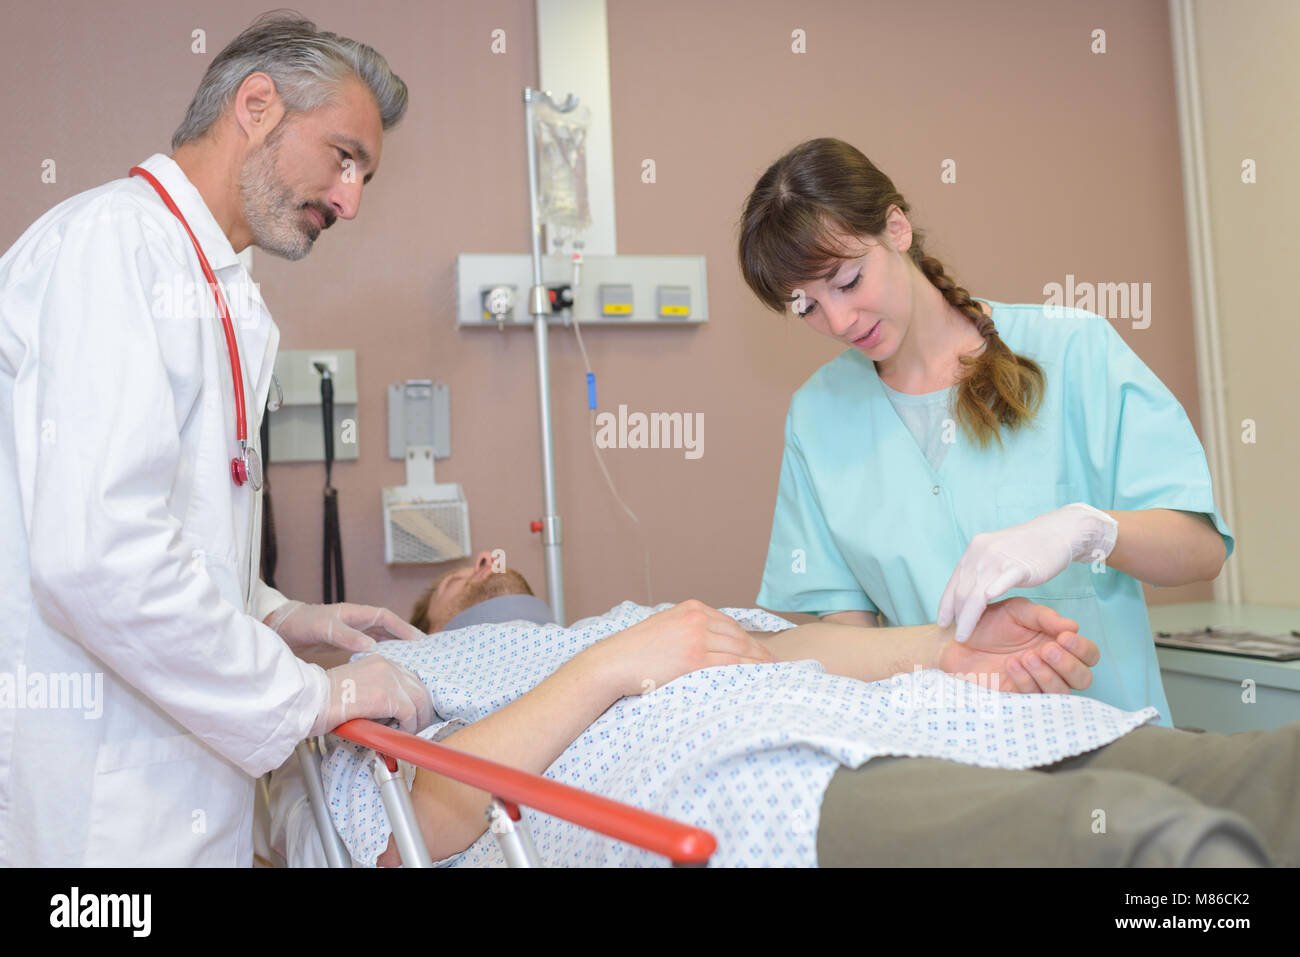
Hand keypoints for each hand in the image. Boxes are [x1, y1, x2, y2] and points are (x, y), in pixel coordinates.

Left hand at [265, 600, 423, 653]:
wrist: (280, 628)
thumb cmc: (301, 624)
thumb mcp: (324, 629)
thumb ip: (347, 636)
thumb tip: (372, 648)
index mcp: (356, 613)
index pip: (387, 618)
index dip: (404, 628)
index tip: (420, 641)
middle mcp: (357, 621)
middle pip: (389, 628)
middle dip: (406, 639)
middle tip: (425, 653)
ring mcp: (352, 632)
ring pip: (381, 639)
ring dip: (396, 648)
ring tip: (411, 662)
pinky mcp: (344, 644)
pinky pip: (370, 648)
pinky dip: (380, 656)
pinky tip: (386, 668)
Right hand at [309, 655, 434, 735]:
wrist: (309, 701)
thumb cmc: (324, 700)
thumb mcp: (356, 688)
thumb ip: (376, 692)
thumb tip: (393, 714)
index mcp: (379, 661)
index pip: (410, 678)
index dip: (416, 698)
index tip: (415, 714)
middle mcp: (387, 665)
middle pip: (420, 688)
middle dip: (423, 709)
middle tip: (418, 727)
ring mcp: (388, 679)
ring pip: (420, 700)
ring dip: (419, 720)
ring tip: (410, 733)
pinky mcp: (386, 696)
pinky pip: (410, 713)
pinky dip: (409, 726)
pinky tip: (399, 733)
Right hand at [582, 599, 776, 697]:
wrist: (612, 663)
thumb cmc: (635, 652)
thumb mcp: (665, 628)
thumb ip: (688, 630)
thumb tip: (711, 645)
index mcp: (691, 608)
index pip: (730, 624)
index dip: (750, 640)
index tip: (763, 651)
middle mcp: (697, 618)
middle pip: (739, 636)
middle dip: (759, 651)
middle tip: (776, 664)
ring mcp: (696, 638)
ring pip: (738, 650)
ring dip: (758, 662)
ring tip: (773, 673)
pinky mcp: (693, 659)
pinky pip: (728, 665)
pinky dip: (746, 672)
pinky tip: (756, 679)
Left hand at [937, 503, 1117, 640]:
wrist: (1055, 532)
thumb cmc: (1026, 549)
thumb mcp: (996, 557)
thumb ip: (981, 572)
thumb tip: (967, 595)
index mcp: (974, 552)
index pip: (953, 583)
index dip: (945, 605)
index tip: (942, 623)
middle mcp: (980, 553)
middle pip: (962, 591)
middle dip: (957, 617)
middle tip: (957, 637)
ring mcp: (999, 558)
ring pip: (977, 593)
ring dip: (968, 617)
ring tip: (965, 635)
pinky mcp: (1020, 565)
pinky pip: (1002, 581)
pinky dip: (993, 591)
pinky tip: (986, 604)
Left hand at [937, 596, 1099, 693]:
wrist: (954, 640)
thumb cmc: (987, 623)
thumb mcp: (1016, 611)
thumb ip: (1044, 617)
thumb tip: (1072, 627)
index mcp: (1058, 643)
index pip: (1088, 654)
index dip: (1082, 648)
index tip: (1064, 637)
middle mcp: (1053, 667)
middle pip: (1083, 678)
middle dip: (1069, 665)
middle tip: (1047, 649)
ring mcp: (1037, 684)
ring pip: (1062, 692)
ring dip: (1048, 675)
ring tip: (1027, 656)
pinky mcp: (1018, 697)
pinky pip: (1034, 698)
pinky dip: (1026, 681)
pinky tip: (1011, 664)